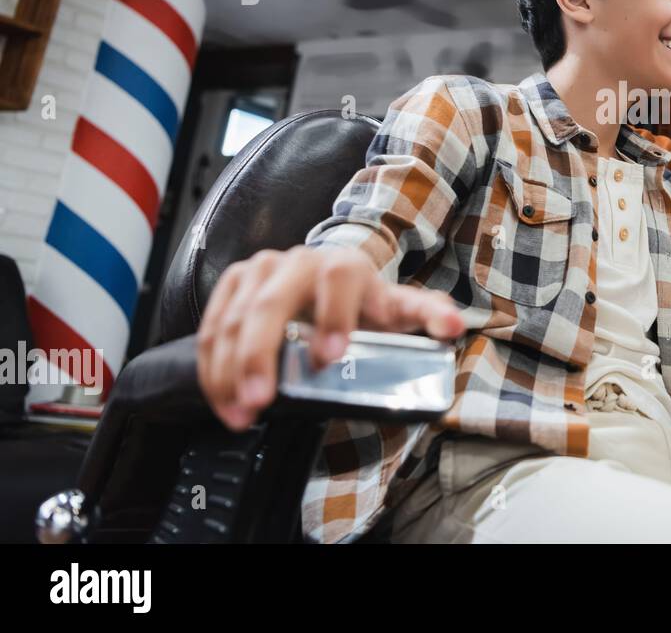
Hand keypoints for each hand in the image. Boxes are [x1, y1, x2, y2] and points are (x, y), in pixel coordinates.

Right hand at [197, 245, 464, 430]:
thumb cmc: (365, 304)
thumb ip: (427, 315)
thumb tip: (453, 326)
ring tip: (241, 412)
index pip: (341, 279)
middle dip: (263, 353)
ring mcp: (262, 271)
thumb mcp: (398, 309)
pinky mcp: (234, 285)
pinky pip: (212, 327)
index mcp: (347, 267)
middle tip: (263, 399)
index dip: (334, 315)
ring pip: (235, 318)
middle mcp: (301, 263)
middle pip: (272, 301)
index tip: (331, 357)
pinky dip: (213, 367)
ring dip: (231, 370)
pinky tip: (222, 400)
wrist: (330, 285)